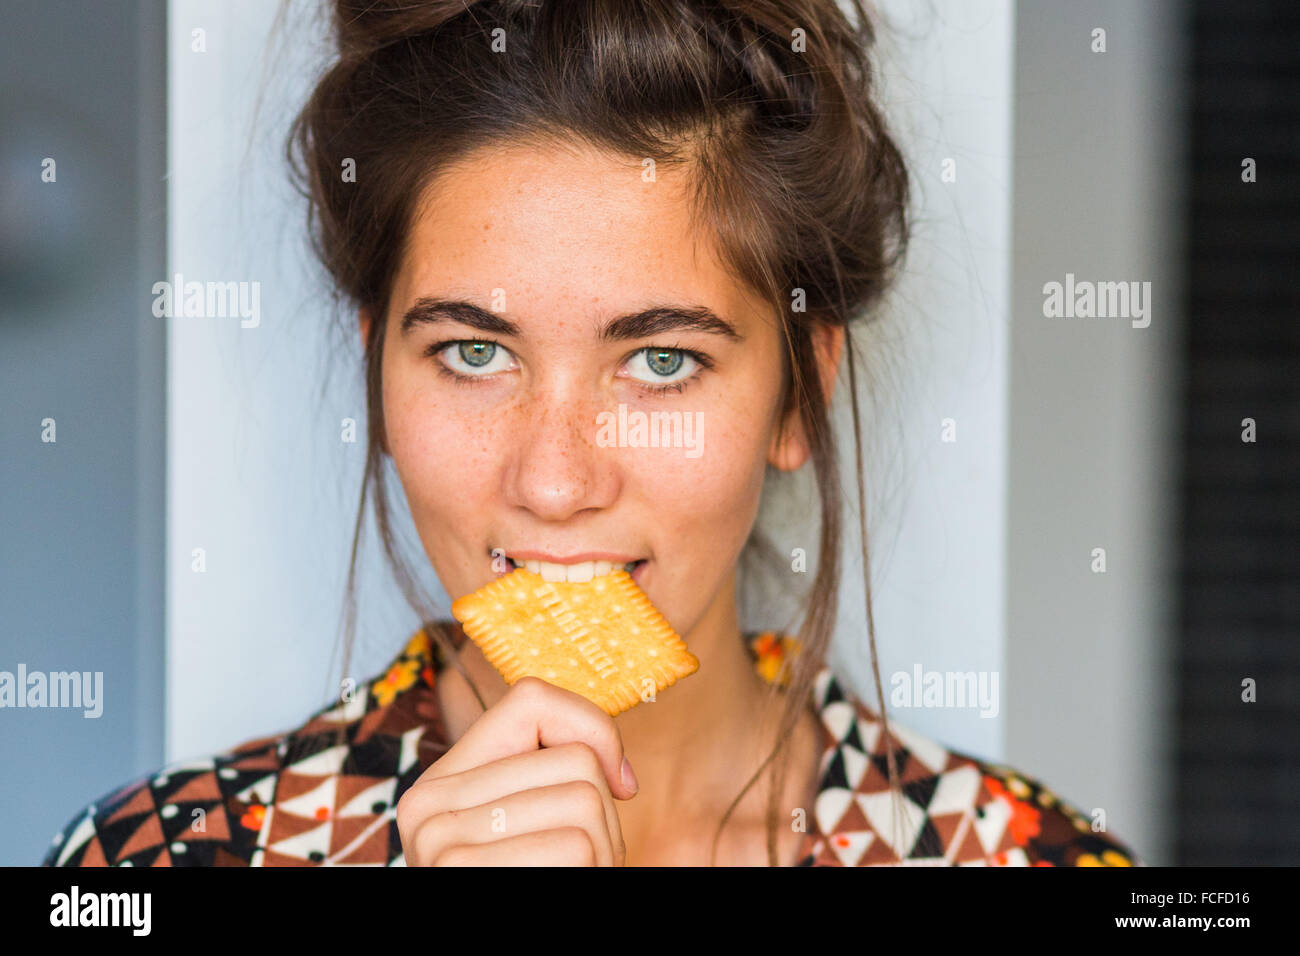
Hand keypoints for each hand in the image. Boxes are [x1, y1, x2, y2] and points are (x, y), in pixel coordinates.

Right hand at [396, 676, 636, 865]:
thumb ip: (549, 777)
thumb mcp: (533, 828)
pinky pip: (574, 847)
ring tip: (569, 880)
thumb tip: (617, 771)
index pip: (532, 697)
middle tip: (579, 863)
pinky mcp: (463, 874)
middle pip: (575, 762)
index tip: (616, 783)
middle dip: (605, 817)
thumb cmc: (537, 885)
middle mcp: (427, 806)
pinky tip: (562, 893)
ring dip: (604, 852)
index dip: (593, 729)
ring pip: (583, 801)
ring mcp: (439, 845)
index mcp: (442, 782)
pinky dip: (591, 874)